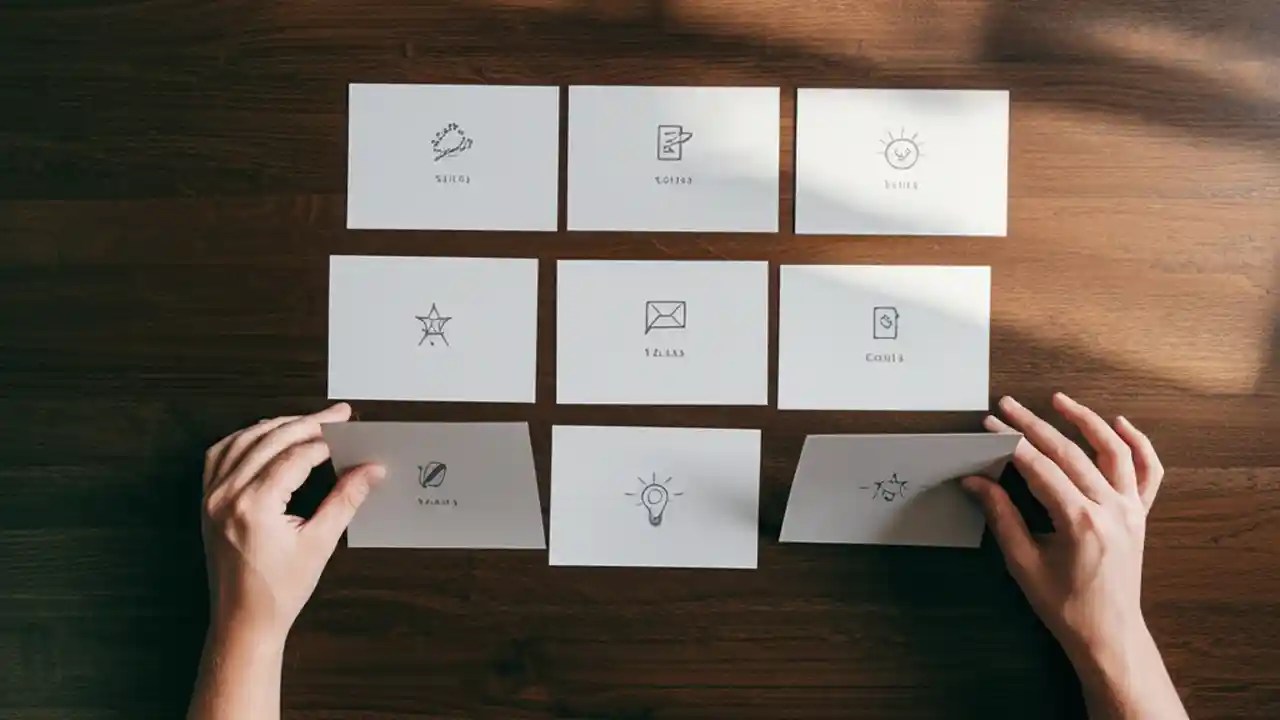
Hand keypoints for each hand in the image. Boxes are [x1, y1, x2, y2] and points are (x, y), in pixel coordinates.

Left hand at [200, 403, 383, 644]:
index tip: (349, 437)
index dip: (326, 443)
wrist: (244, 622)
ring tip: (307, 421)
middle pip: (270, 439)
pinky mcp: (207, 502)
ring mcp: (212, 497)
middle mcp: (227, 495)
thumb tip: (371, 470)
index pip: (295, 456)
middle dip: (307, 423)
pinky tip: (264, 436)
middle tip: (336, 416)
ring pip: (243, 441)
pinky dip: (243, 439)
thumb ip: (345, 500)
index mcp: (254, 506)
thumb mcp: (320, 544)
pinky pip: (220, 456)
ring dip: (276, 426)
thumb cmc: (279, 591)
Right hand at [962, 393, 1184, 719]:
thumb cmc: (1065, 606)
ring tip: (1059, 400)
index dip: (1011, 444)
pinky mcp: (1140, 515)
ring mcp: (1131, 510)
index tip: (988, 427)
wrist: (1109, 634)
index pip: (1040, 468)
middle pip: (1070, 453)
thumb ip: (1001, 517)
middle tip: (1006, 406)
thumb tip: (975, 481)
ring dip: (1086, 420)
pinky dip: (1137, 443)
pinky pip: (1147, 472)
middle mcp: (1111, 509)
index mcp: (1081, 522)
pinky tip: (1119, 424)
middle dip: (1034, 426)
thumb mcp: (1024, 563)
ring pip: (1112, 451)